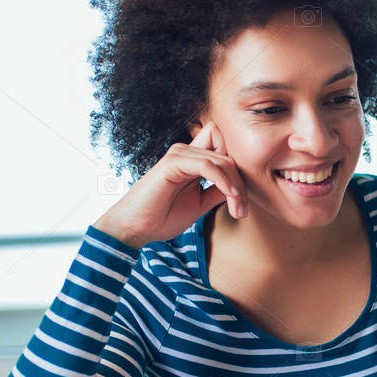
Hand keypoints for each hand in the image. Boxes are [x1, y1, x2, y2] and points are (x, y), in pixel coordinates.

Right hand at [94, 122, 246, 246]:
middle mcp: (186, 151)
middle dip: (242, 183)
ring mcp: (179, 154)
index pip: (225, 148)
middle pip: (229, 154)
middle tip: (241, 211)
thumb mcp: (200, 203)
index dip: (238, 170)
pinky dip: (224, 181)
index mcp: (192, 159)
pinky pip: (209, 166)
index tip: (241, 201)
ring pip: (223, 160)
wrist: (135, 228)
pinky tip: (229, 197)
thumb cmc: (162, 217)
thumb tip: (239, 188)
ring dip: (236, 187)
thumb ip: (218, 191)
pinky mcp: (173, 162)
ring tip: (237, 210)